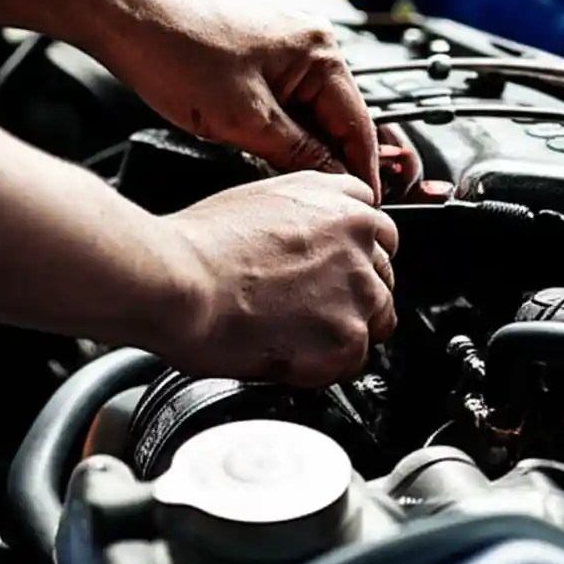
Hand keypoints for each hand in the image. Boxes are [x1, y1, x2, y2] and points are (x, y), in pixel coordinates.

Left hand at [90, 0, 380, 200]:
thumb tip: (335, 181)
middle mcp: (309, 44)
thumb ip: (298, 154)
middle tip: (313, 205)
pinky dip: (272, 129)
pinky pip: (279, 101)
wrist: (121, 13)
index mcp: (321, 53)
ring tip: (276, 180)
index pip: (360, 126)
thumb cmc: (175, 50)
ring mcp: (281, 47)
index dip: (361, 172)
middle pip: (335, 120)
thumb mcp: (244, 120)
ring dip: (294, 148)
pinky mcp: (253, 54)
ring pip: (304, 114)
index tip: (359, 209)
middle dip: (324, 162)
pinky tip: (252, 150)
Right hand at [157, 172, 397, 386]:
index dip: (352, 256)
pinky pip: (352, 360)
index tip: (334, 271)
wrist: (180, 282)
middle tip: (308, 309)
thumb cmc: (199, 245)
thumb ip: (302, 215)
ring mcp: (358, 288)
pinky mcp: (347, 337)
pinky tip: (287, 353)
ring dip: (341, 330)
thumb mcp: (259, 198)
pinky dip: (324, 365)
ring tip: (292, 334)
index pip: (377, 230)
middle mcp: (358, 238)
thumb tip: (304, 240)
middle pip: (382, 276)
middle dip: (352, 295)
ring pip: (374, 320)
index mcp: (339, 200)